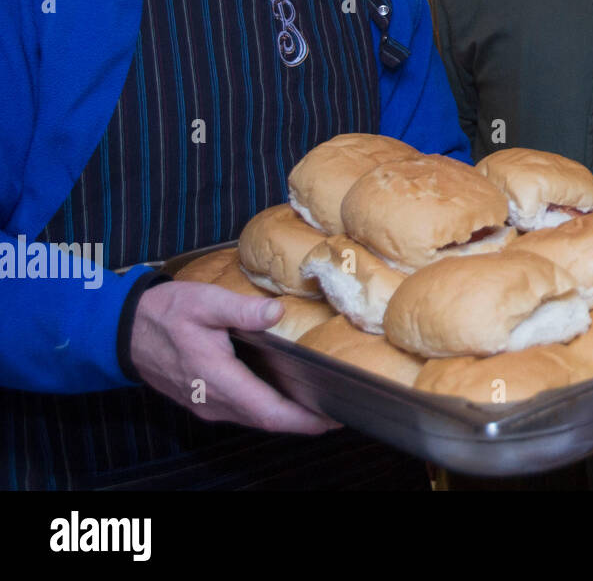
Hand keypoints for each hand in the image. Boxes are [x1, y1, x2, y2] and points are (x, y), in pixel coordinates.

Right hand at [129, 281, 340, 433]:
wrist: (122, 332)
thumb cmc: (164, 314)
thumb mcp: (204, 302)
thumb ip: (241, 309)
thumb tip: (276, 313)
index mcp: (217, 378)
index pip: (268, 411)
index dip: (303, 420)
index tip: (332, 418)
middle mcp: (214, 401)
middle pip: (267, 420)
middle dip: (304, 419)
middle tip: (339, 409)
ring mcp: (207, 404)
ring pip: (255, 418)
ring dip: (286, 416)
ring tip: (320, 403)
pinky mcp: (204, 400)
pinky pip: (243, 411)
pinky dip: (268, 408)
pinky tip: (286, 394)